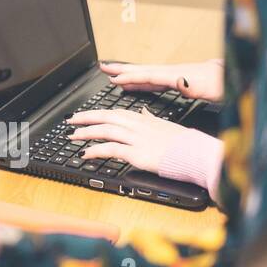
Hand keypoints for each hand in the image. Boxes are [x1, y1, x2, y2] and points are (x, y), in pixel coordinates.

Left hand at [67, 107, 200, 173]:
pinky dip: (96, 150)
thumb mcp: (164, 125)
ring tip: (73, 137)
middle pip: (104, 117)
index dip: (95, 113)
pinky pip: (111, 149)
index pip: (112, 112)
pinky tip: (86, 154)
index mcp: (141, 118)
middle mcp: (136, 125)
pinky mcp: (137, 153)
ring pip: (105, 131)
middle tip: (70, 122)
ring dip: (86, 133)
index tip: (82, 115)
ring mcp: (136, 139)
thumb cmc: (183, 142)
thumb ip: (150, 119)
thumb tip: (143, 113)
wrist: (196, 154)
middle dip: (84, 119)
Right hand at [100, 59, 222, 101]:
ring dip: (129, 74)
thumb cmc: (224, 86)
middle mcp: (174, 73)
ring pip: (147, 74)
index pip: (150, 76)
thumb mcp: (211, 88)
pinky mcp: (179, 82)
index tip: (114, 79)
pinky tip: (137, 85)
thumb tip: (179, 83)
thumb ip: (194, 86)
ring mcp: (175, 76)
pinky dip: (142, 81)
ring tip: (114, 75)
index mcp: (179, 76)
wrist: (235, 79)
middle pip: (143, 70)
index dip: (131, 78)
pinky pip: (154, 80)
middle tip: (103, 67)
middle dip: (123, 69)